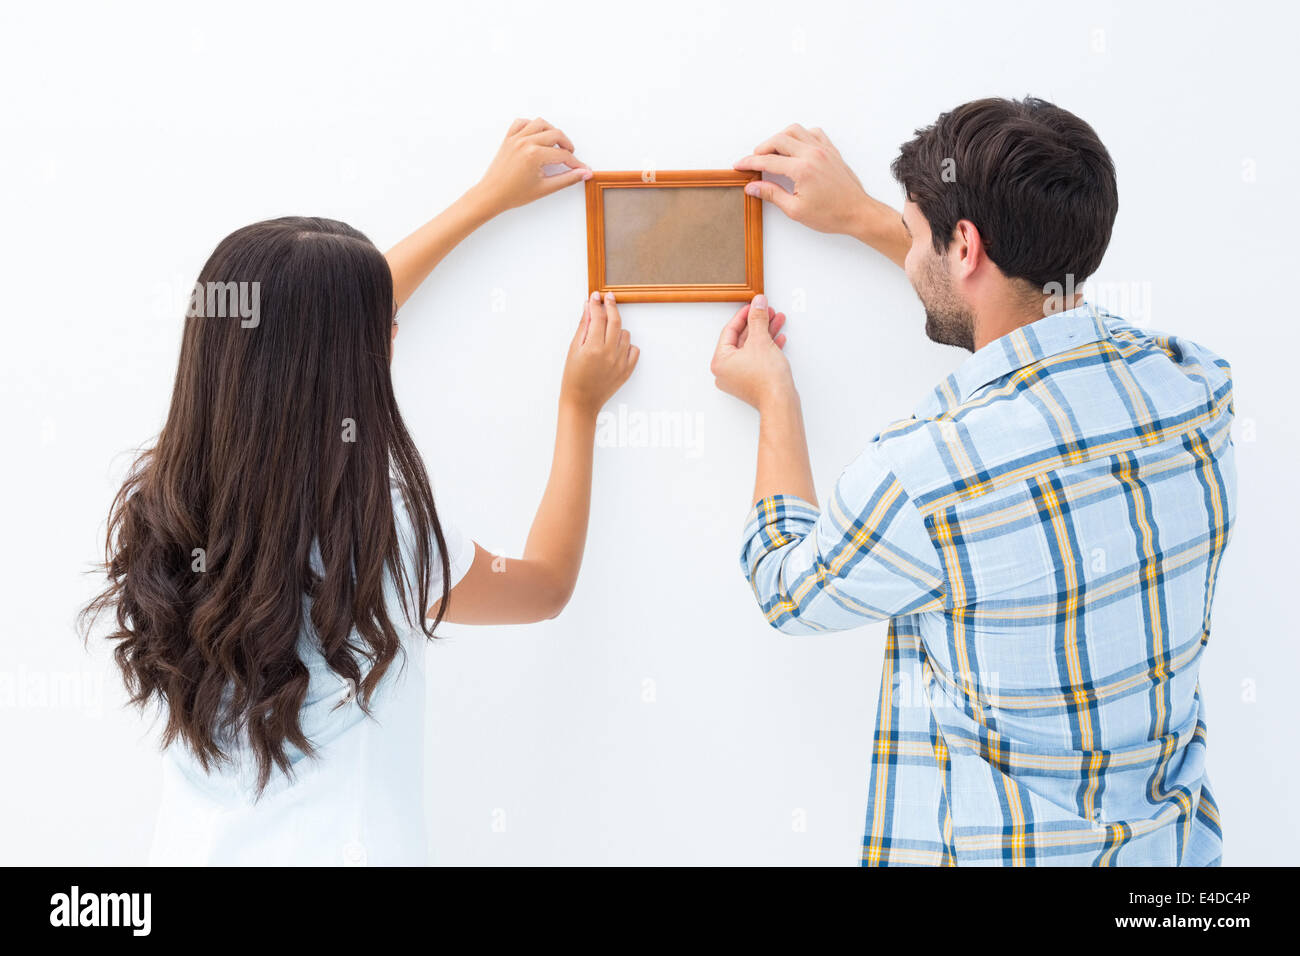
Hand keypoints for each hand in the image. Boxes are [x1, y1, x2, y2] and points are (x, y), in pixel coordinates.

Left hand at [473, 118, 590, 215]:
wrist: (491, 195)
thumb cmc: (513, 194)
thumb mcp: (545, 188)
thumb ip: (567, 179)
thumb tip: (583, 173)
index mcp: (534, 155)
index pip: (563, 155)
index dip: (575, 163)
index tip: (581, 168)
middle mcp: (525, 142)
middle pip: (556, 135)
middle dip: (567, 145)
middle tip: (570, 157)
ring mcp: (516, 138)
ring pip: (541, 123)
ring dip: (552, 131)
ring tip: (556, 144)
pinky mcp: (508, 138)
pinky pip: (522, 123)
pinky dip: (532, 126)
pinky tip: (537, 136)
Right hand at [560, 292, 638, 415]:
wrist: (581, 401)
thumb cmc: (573, 377)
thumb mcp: (573, 349)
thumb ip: (583, 327)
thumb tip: (588, 307)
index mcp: (593, 348)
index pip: (598, 317)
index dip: (597, 304)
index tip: (596, 296)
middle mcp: (609, 354)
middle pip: (616, 321)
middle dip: (611, 307)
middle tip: (608, 299)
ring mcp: (620, 362)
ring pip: (626, 334)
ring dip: (617, 329)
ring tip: (605, 334)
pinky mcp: (627, 370)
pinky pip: (634, 349)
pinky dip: (626, 345)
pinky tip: (615, 348)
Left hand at [709, 294, 792, 409]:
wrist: (780, 402)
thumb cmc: (766, 380)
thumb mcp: (761, 340)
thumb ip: (758, 319)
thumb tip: (758, 304)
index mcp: (720, 361)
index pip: (730, 331)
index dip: (744, 315)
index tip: (753, 305)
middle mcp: (726, 371)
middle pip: (742, 339)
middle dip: (757, 323)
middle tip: (767, 311)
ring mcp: (738, 378)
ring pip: (752, 349)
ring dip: (765, 333)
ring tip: (777, 320)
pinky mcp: (751, 382)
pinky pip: (757, 359)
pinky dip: (768, 348)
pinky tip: (778, 339)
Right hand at [735, 124, 872, 235]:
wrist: (857, 212)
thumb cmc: (832, 214)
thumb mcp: (795, 209)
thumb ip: (772, 194)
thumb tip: (753, 186)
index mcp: (802, 169)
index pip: (768, 160)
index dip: (750, 162)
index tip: (740, 165)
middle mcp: (812, 154)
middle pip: (779, 140)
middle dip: (762, 148)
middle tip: (753, 159)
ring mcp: (823, 149)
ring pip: (795, 130)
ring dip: (780, 138)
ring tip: (772, 151)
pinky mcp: (831, 150)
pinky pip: (813, 133)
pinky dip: (800, 136)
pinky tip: (795, 147)